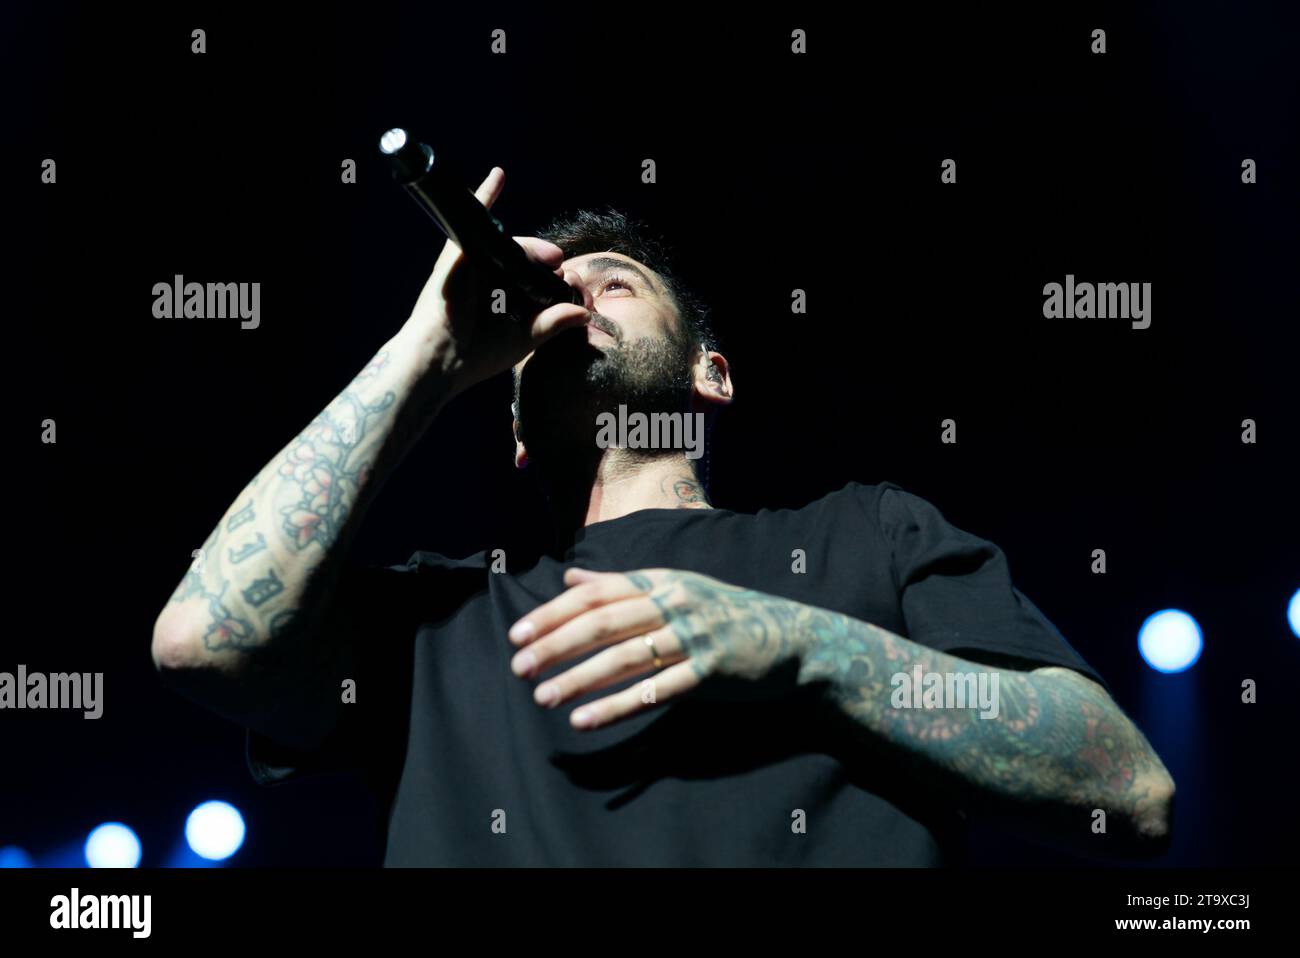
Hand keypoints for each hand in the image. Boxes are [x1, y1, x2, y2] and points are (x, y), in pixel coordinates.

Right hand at [404, 167, 593, 397]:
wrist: (443, 358)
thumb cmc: (480, 354)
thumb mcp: (528, 337)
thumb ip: (556, 322)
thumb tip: (586, 312)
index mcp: (511, 295)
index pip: (546, 278)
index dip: (566, 284)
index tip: (578, 295)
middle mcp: (496, 276)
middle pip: (532, 258)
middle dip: (550, 265)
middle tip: (561, 272)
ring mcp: (479, 261)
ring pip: (515, 245)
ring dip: (534, 250)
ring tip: (551, 259)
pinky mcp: (462, 252)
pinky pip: (477, 216)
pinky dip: (487, 193)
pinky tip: (499, 175)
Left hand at [507, 567, 812, 729]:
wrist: (794, 638)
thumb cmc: (727, 613)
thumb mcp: (677, 588)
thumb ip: (622, 585)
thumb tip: (569, 578)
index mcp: (662, 581)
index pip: (596, 594)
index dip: (553, 613)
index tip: (518, 633)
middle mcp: (675, 602)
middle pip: (603, 623)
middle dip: (555, 645)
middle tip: (518, 666)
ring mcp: (694, 636)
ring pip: (624, 657)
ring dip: (578, 678)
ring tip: (542, 696)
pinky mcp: (710, 671)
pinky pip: (654, 691)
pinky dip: (616, 706)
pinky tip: (585, 720)